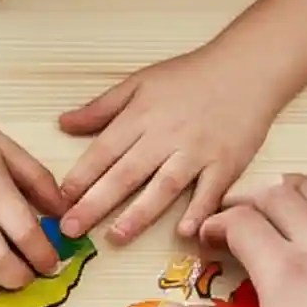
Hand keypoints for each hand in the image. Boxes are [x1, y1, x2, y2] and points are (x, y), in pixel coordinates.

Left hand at [56, 45, 277, 244]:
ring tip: (116, 237)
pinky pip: (211, 191)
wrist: (246, 68)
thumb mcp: (139, 82)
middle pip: (126, 173)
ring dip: (139, 214)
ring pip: (164, 186)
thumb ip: (101, 108)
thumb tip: (63, 124)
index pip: (104, 150)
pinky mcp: (226, 163)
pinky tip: (185, 233)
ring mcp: (197, 151)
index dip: (81, 176)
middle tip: (72, 229)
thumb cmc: (190, 76)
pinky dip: (199, 211)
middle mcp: (166, 135)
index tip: (60, 200)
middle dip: (96, 202)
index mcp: (141, 115)